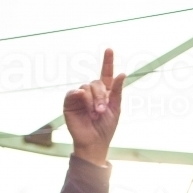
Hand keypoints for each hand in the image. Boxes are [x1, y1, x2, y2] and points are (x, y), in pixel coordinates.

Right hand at [64, 48, 125, 166]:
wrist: (94, 143)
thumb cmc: (106, 128)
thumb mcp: (116, 109)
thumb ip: (117, 91)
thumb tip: (122, 73)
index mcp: (104, 93)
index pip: (105, 74)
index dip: (107, 62)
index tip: (109, 49)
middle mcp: (91, 93)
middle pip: (96, 82)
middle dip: (100, 95)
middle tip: (102, 110)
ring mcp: (80, 97)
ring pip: (86, 87)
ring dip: (92, 100)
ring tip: (94, 114)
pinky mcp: (70, 102)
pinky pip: (73, 92)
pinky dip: (79, 95)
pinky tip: (82, 99)